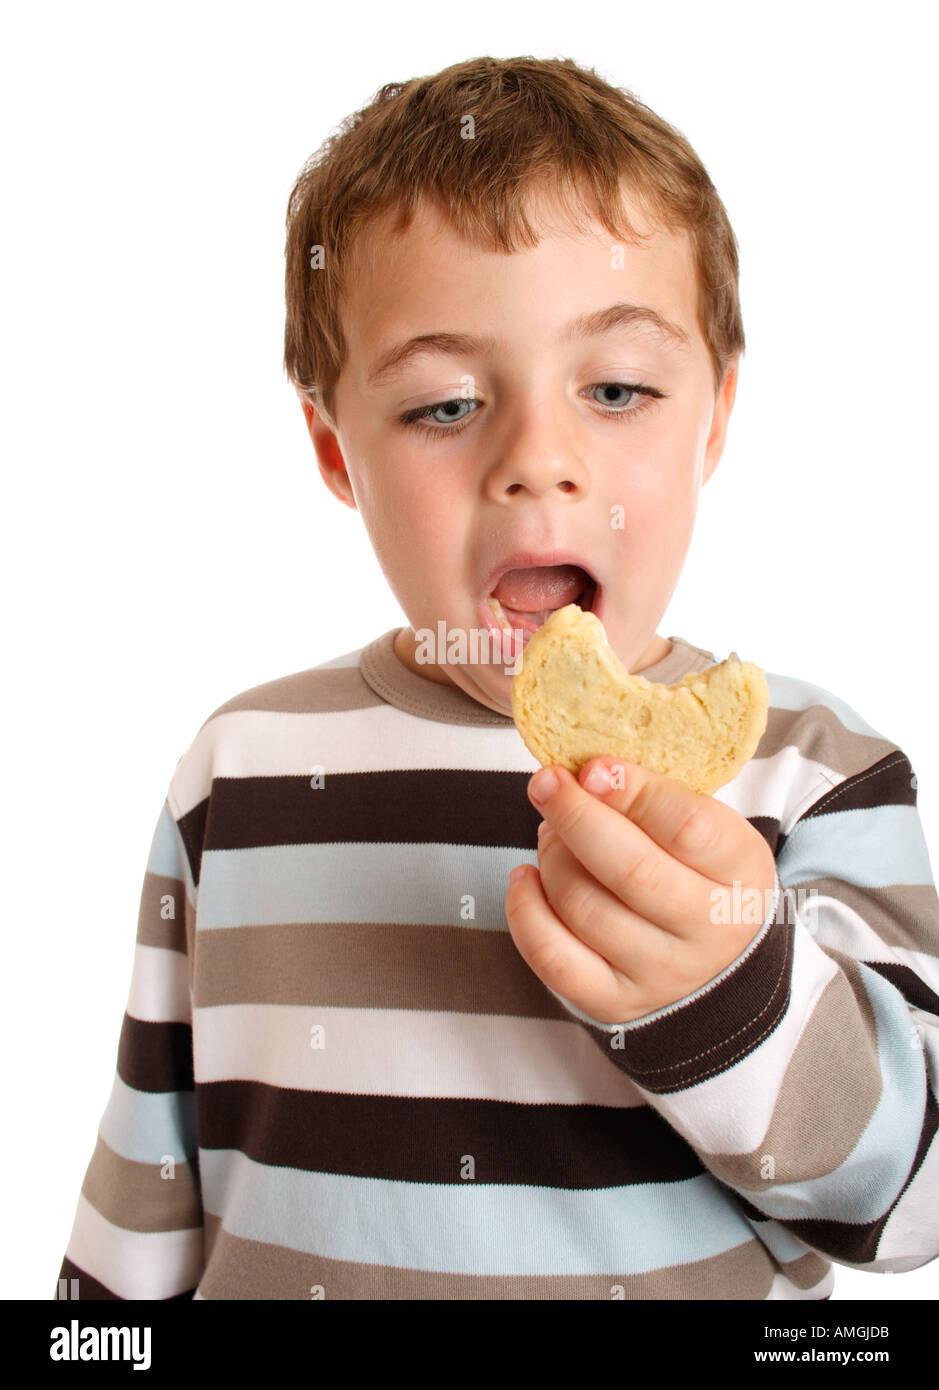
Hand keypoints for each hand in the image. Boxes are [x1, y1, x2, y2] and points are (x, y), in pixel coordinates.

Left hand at [505, 757, 777, 1023]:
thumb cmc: (701, 874)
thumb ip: (656, 798)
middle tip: (547, 782)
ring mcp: (661, 973)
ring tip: (551, 832)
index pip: (689, 828)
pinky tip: (527, 878)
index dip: (634, 792)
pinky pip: (552, 957)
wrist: (716, 965)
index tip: (594, 767)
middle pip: (631, 871)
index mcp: (740, 873)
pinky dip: (526, 910)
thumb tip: (587, 774)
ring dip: (552, 857)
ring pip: (583, 907)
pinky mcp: (614, 1001)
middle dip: (576, 817)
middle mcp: (708, 931)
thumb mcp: (707, 828)